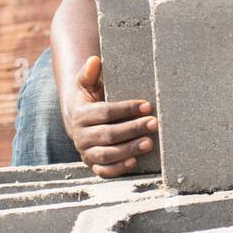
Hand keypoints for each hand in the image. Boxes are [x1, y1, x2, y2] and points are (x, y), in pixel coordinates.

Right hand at [62, 55, 157, 177]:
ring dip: (129, 150)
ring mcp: (86, 152)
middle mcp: (80, 136)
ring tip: (149, 143)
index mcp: (80, 115)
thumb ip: (89, 73)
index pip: (105, 112)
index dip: (127, 109)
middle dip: (132, 129)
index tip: (147, 105)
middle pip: (108, 134)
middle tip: (154, 123)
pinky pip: (103, 172)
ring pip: (107, 155)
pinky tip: (134, 162)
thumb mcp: (85, 84)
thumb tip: (94, 60)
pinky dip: (117, 169)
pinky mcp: (92, 165)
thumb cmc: (88, 98)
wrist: (77, 119)